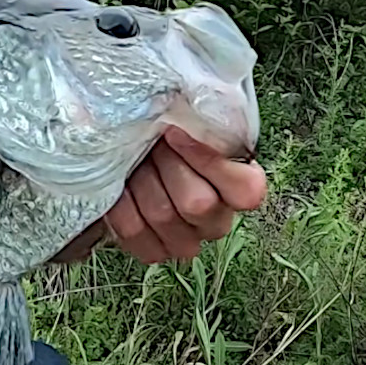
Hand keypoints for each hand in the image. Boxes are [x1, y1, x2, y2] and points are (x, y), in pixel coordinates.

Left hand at [102, 126, 266, 263]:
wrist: (123, 150)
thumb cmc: (161, 132)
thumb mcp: (183, 115)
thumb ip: (198, 118)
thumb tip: (189, 117)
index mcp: (240, 186)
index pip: (245, 190)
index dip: (208, 160)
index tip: (175, 132)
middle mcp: (217, 220)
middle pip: (197, 203)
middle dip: (165, 165)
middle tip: (151, 144)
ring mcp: (186, 241)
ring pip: (162, 215)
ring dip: (140, 180)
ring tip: (133, 161)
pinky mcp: (153, 249)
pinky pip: (135, 231)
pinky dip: (120, 203)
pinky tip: (120, 186)